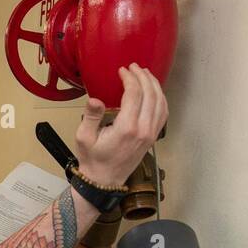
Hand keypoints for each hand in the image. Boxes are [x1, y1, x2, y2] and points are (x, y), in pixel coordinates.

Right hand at [73, 63, 167, 185]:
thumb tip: (95, 100)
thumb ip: (90, 116)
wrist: (104, 181)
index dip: (130, 78)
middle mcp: (143, 130)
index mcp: (126, 128)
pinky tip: (154, 91)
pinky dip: (161, 98)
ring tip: (145, 74)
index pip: (134, 94)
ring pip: (160, 102)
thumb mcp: (84, 138)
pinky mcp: (152, 137)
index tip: (122, 70)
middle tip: (134, 67)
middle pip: (151, 94)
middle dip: (144, 77)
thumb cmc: (92, 159)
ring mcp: (151, 134)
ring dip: (154, 85)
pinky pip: (163, 113)